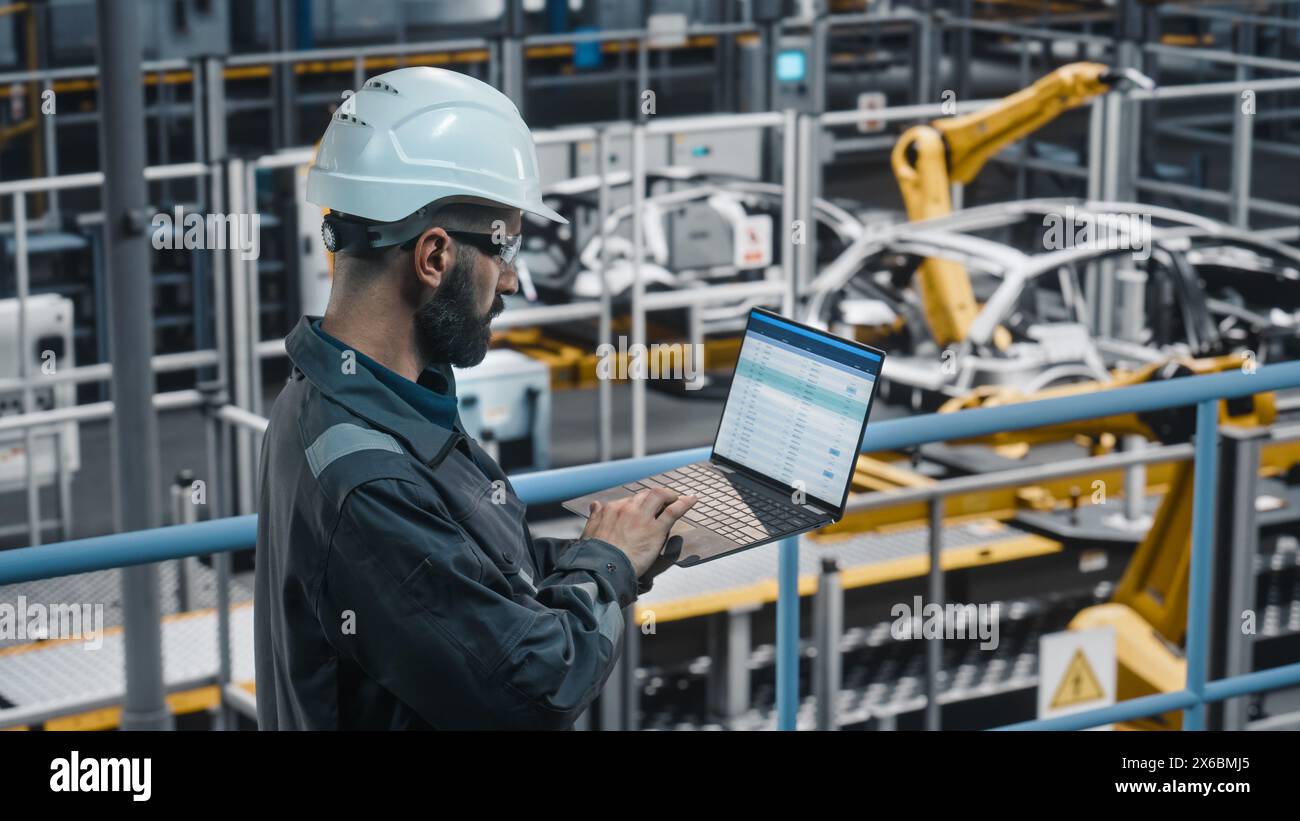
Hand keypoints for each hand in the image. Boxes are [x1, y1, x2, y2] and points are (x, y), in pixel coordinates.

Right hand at [580, 488, 696, 576]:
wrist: (601, 567)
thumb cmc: (594, 555)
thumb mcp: (589, 531)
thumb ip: (595, 517)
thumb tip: (595, 505)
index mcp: (611, 510)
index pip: (629, 501)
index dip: (639, 503)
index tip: (644, 507)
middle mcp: (627, 508)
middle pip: (644, 496)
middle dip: (655, 497)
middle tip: (663, 500)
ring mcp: (642, 517)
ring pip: (659, 497)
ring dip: (669, 496)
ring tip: (676, 498)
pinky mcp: (655, 529)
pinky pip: (672, 511)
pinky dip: (684, 503)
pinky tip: (691, 500)